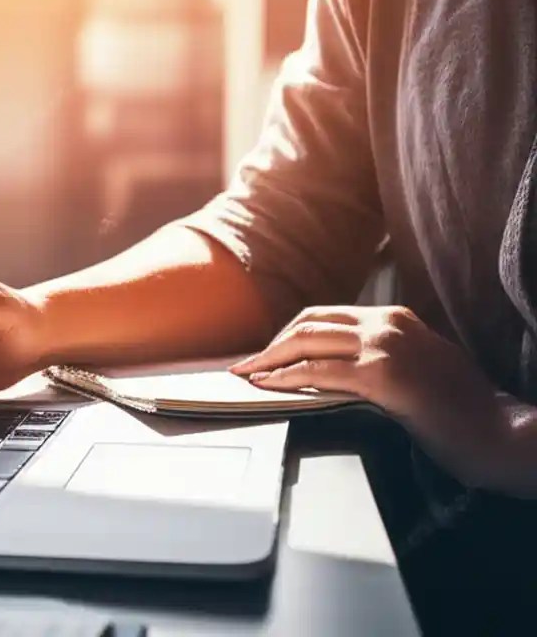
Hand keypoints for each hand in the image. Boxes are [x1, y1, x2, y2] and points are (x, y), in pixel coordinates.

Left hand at [228, 305, 494, 421]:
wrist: (501, 432)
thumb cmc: (462, 410)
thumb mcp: (418, 368)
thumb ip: (377, 360)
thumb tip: (330, 370)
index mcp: (396, 318)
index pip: (325, 316)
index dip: (288, 334)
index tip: (264, 353)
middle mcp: (388, 323)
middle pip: (309, 322)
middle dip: (271, 344)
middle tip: (247, 366)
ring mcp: (385, 345)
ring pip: (307, 340)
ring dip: (269, 359)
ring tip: (248, 375)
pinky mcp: (382, 375)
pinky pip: (318, 370)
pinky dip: (285, 377)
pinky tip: (268, 385)